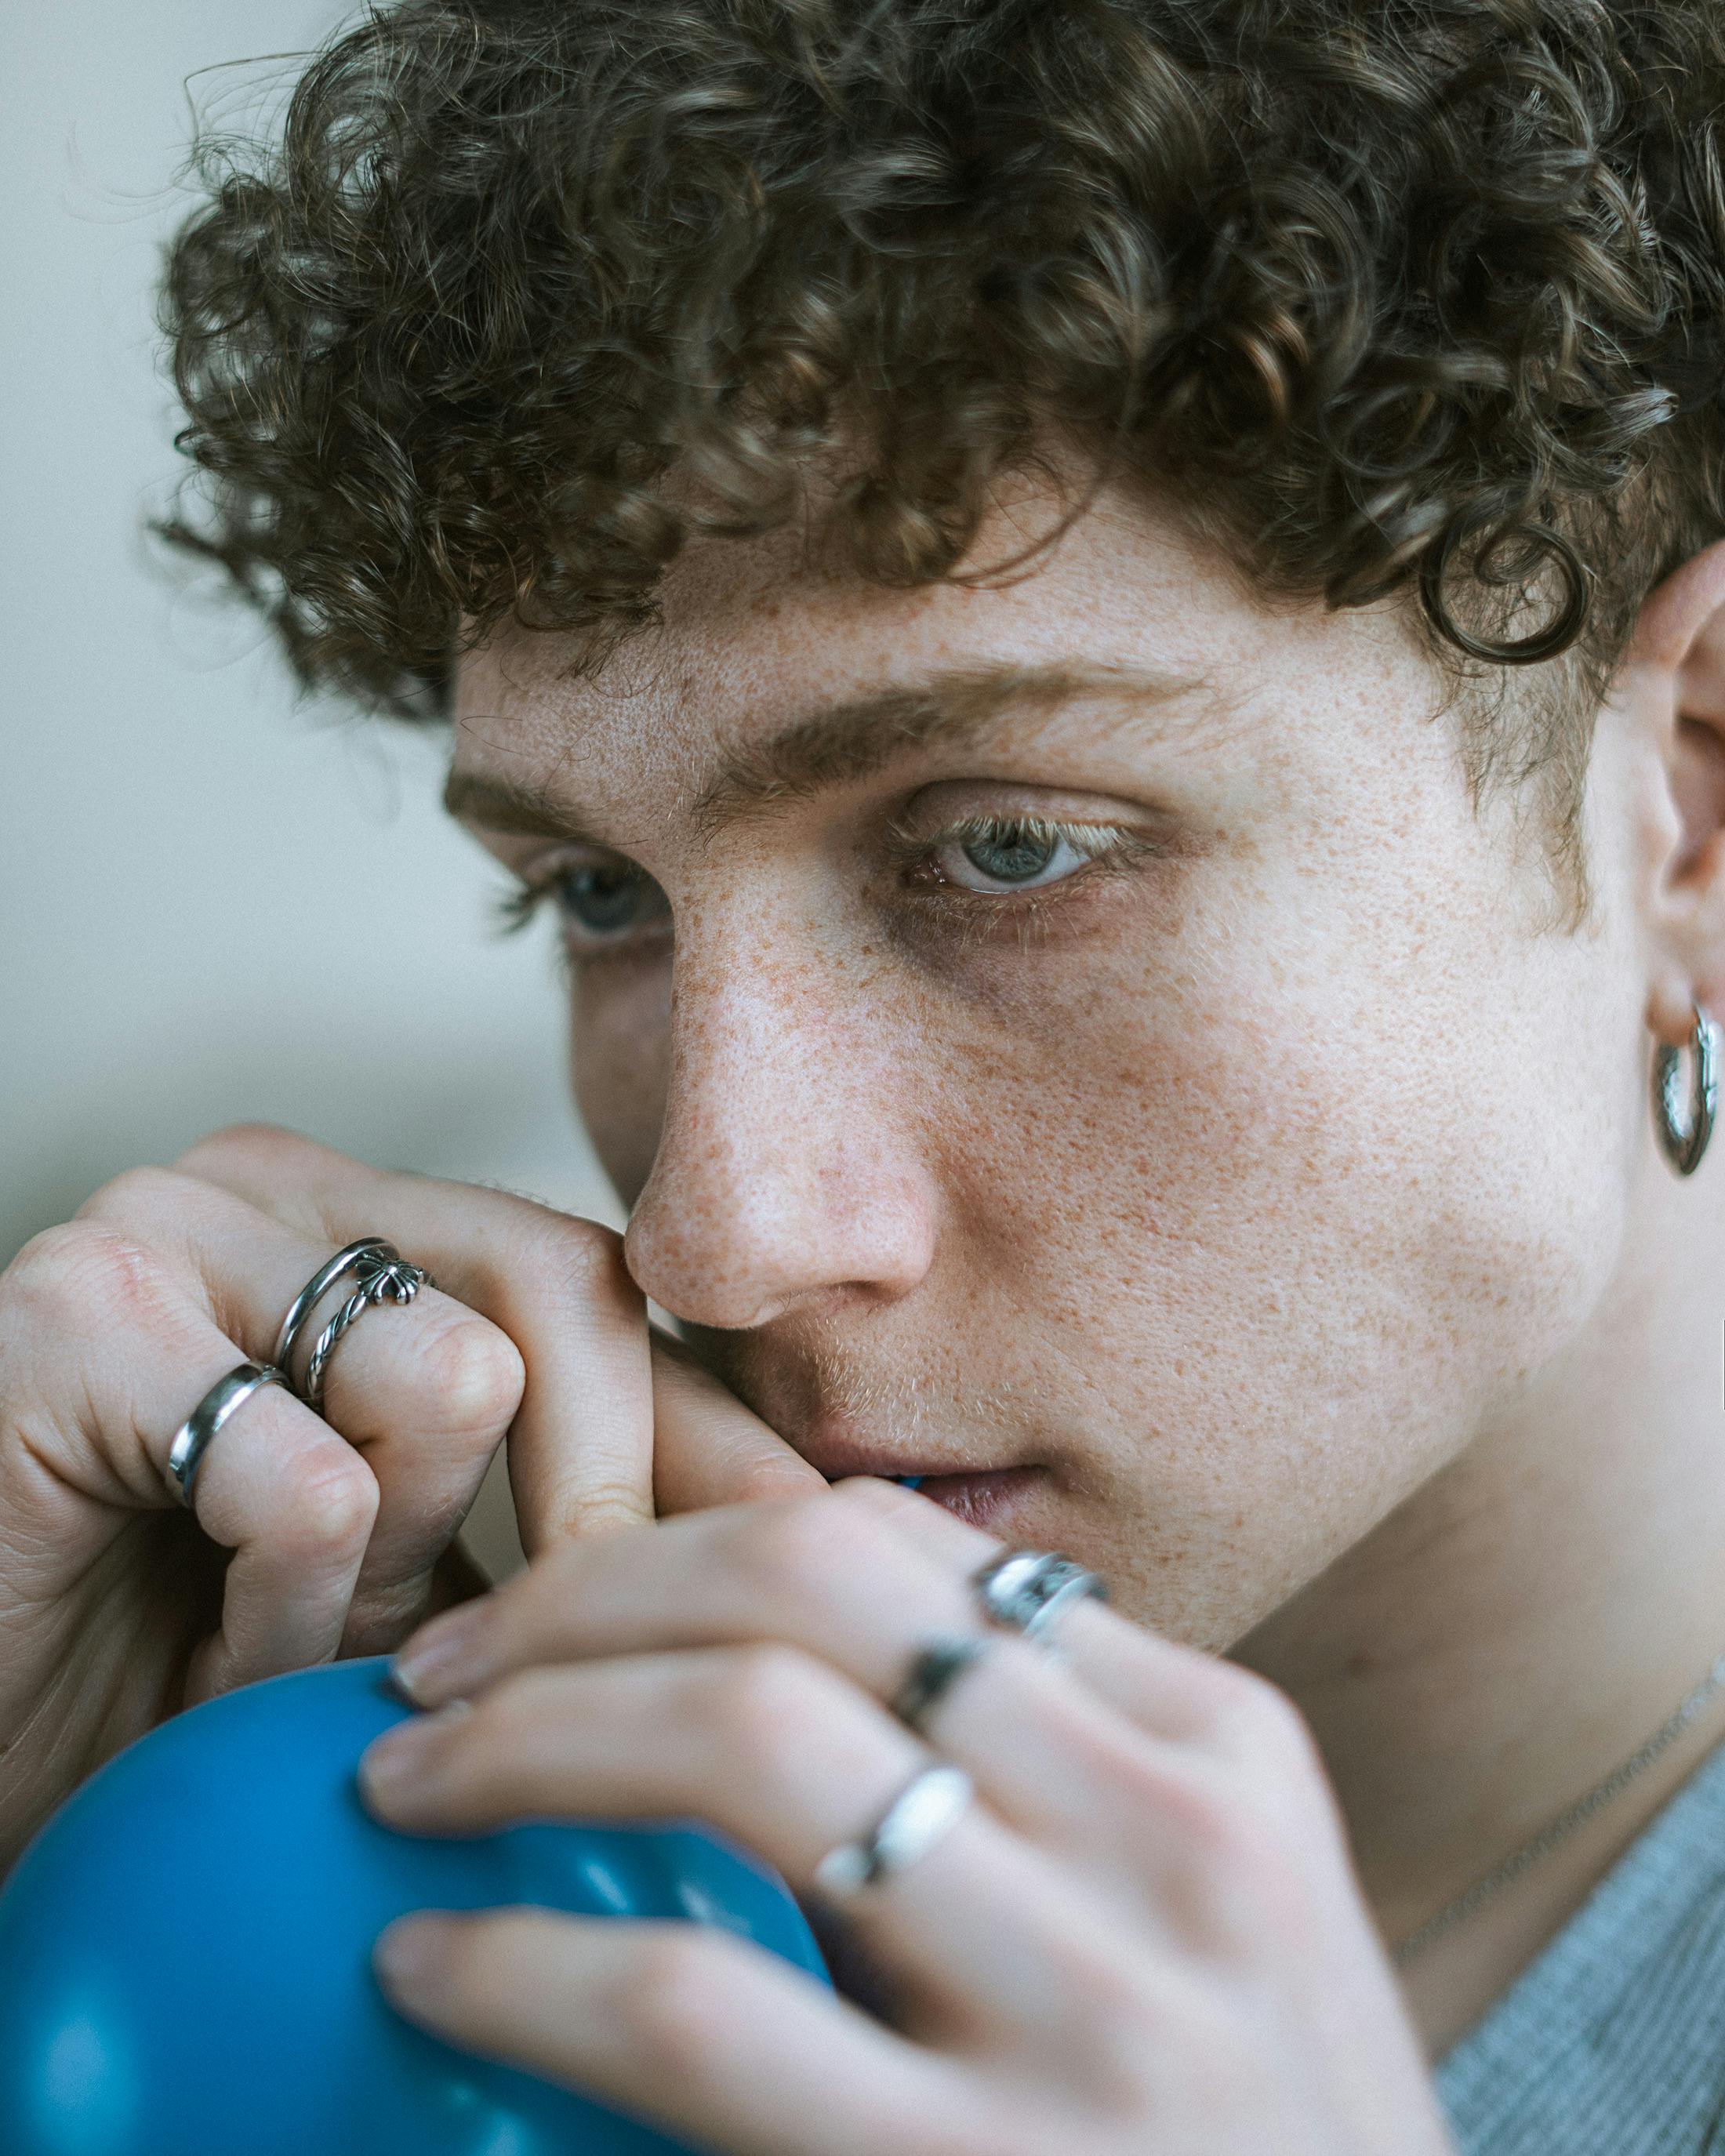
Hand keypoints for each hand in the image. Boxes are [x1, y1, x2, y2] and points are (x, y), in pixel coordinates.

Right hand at [0, 1123, 814, 1868]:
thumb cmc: (179, 1664)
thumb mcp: (410, 1576)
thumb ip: (549, 1519)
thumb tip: (784, 1539)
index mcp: (370, 1223)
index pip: (606, 1284)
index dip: (713, 1431)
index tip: (806, 1556)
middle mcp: (279, 1186)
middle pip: (567, 1288)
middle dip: (589, 1508)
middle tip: (544, 1657)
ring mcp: (172, 1227)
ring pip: (454, 1377)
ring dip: (398, 1576)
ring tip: (300, 1641)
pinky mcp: (76, 1313)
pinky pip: (307, 1481)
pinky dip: (282, 1619)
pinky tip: (204, 1653)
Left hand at [357, 1480, 1454, 2155]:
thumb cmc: (1259, 2148)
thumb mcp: (1214, 1916)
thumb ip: (1050, 1771)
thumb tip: (773, 1648)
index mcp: (1219, 1744)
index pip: (900, 1549)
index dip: (680, 1541)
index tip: (562, 1603)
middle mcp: (1172, 1835)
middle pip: (808, 1588)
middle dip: (580, 1594)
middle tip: (441, 1666)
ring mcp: (1093, 2009)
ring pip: (746, 1736)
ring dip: (524, 1733)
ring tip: (408, 1780)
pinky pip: (694, 2005)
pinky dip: (521, 1964)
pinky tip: (434, 1968)